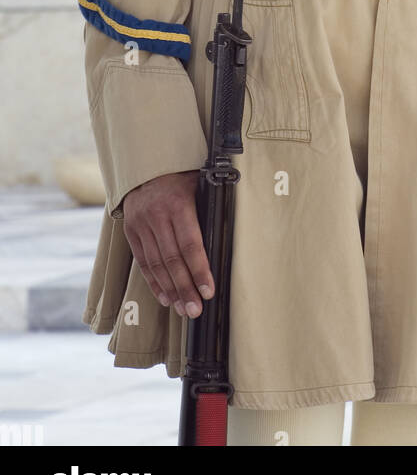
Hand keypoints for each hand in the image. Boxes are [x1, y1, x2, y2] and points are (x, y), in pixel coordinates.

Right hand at [121, 170, 214, 317]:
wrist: (145, 164)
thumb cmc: (181, 176)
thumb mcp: (199, 184)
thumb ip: (208, 209)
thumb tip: (227, 237)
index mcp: (177, 203)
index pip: (190, 243)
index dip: (199, 269)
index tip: (208, 291)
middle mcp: (156, 216)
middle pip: (172, 259)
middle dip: (185, 288)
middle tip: (196, 310)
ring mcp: (141, 224)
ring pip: (157, 264)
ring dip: (171, 290)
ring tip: (183, 309)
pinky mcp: (131, 231)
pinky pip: (143, 261)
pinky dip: (154, 282)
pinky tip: (165, 297)